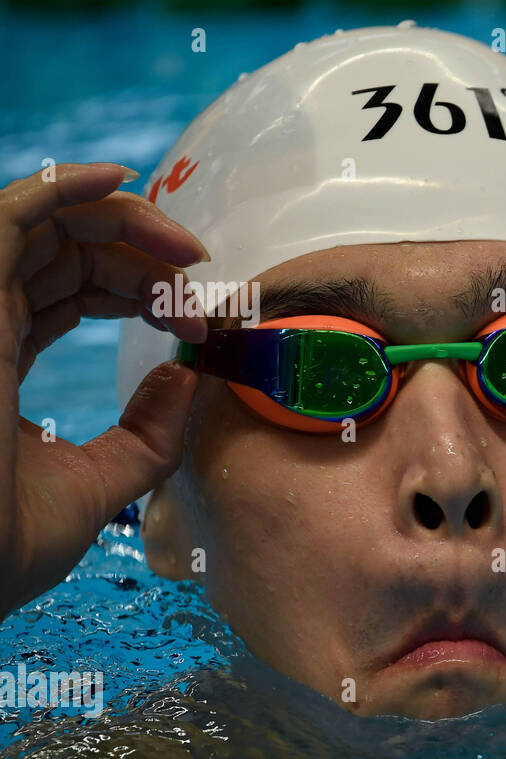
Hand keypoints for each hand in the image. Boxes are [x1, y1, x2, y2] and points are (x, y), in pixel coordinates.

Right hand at [0, 163, 207, 615]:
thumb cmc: (5, 546)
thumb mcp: (99, 483)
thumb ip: (149, 435)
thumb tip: (191, 378)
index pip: (69, 289)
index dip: (139, 288)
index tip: (196, 320)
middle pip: (62, 249)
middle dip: (142, 252)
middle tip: (200, 279)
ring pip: (42, 224)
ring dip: (122, 222)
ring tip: (185, 253)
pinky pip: (10, 213)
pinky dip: (62, 188)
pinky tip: (121, 180)